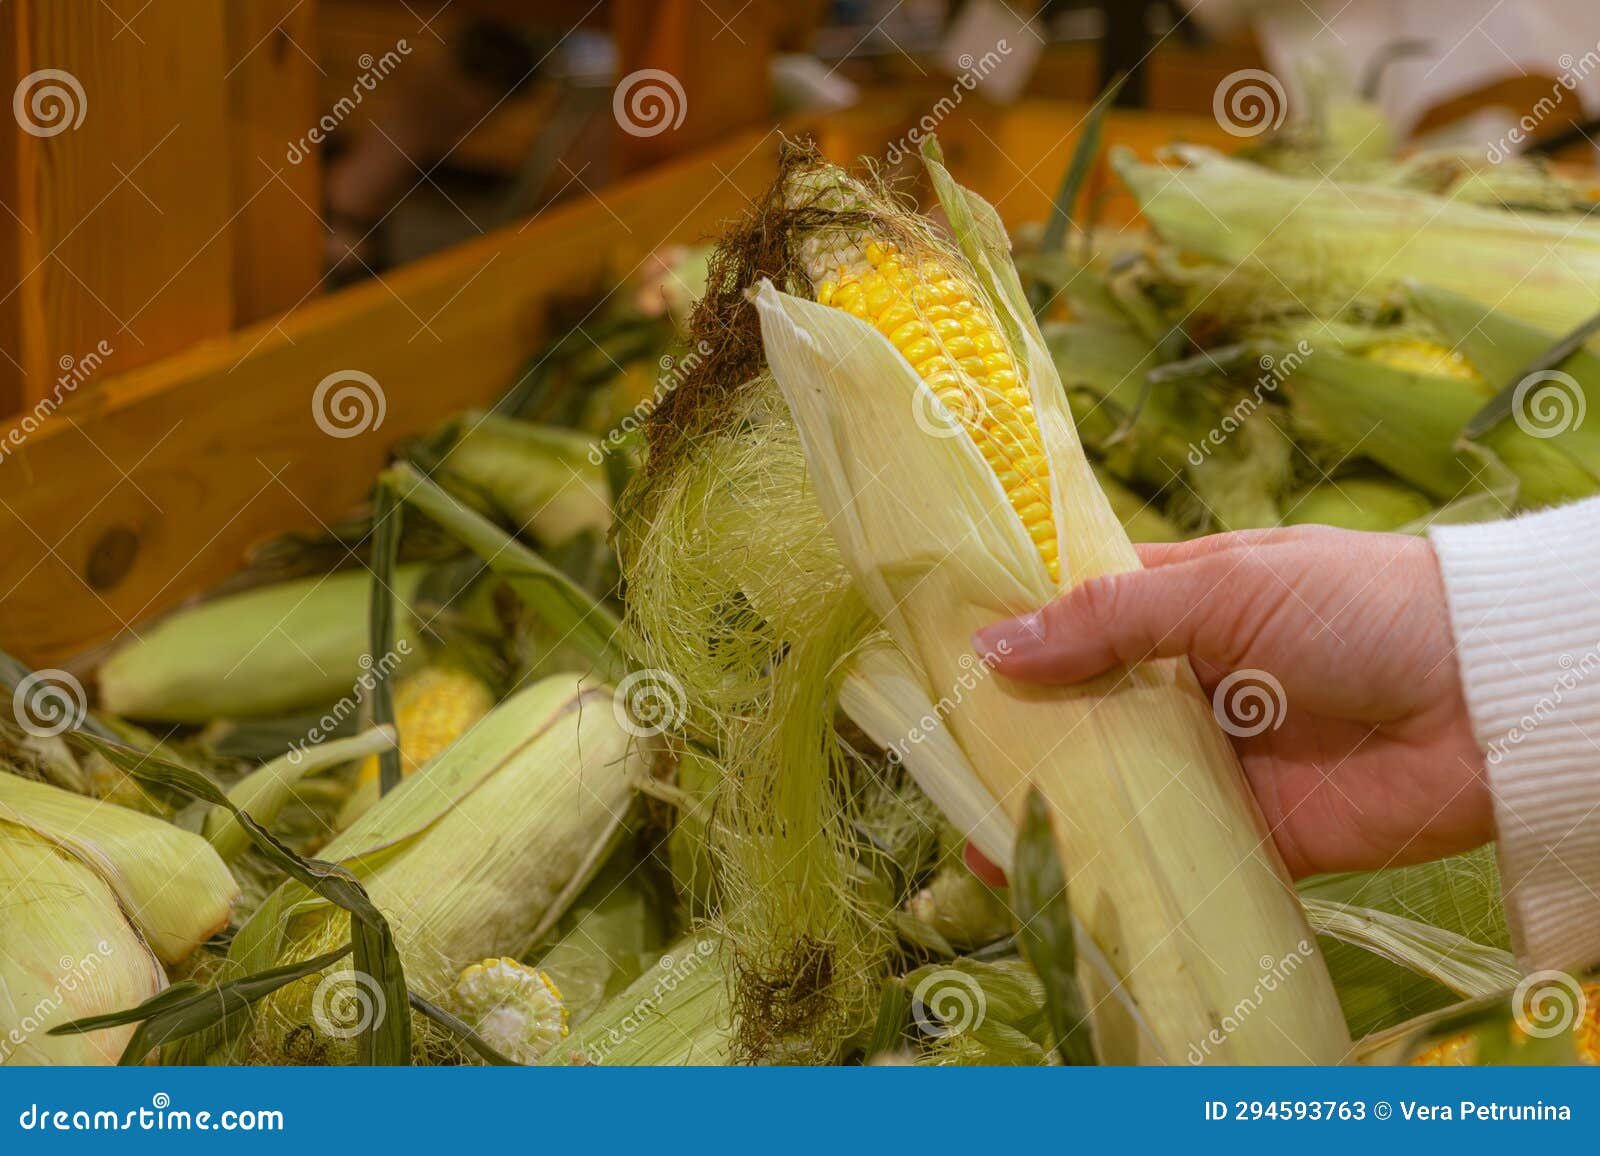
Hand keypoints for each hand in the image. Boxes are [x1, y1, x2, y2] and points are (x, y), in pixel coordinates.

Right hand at [972, 526, 1490, 878]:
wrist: (1492, 697)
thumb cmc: (1360, 605)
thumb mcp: (1226, 587)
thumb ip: (1110, 619)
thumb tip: (992, 647)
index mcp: (1183, 603)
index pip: (1078, 617)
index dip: (1014, 637)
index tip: (936, 662)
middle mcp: (1191, 682)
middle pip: (1087, 711)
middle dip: (1020, 736)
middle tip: (940, 763)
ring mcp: (1221, 758)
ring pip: (1120, 786)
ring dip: (1058, 806)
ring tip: (980, 831)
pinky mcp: (1256, 831)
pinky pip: (1175, 852)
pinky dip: (1120, 866)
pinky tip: (1054, 877)